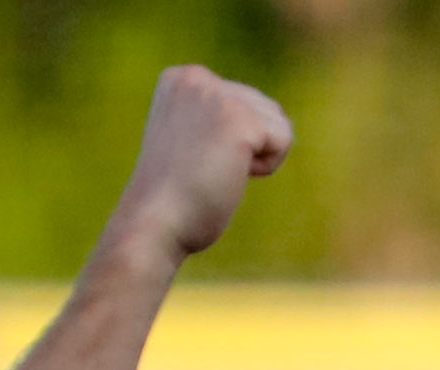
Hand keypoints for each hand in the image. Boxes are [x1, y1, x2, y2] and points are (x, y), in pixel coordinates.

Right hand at [113, 66, 293, 265]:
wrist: (155, 223)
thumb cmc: (175, 201)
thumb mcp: (190, 143)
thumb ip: (215, 122)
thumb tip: (257, 128)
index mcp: (181, 80)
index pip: (245, 101)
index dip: (235, 143)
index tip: (197, 160)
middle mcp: (197, 77)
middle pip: (266, 108)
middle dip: (250, 148)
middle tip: (208, 169)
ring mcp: (217, 93)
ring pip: (278, 123)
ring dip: (259, 158)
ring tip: (218, 169)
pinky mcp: (239, 118)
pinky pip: (284, 139)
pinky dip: (267, 167)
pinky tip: (232, 174)